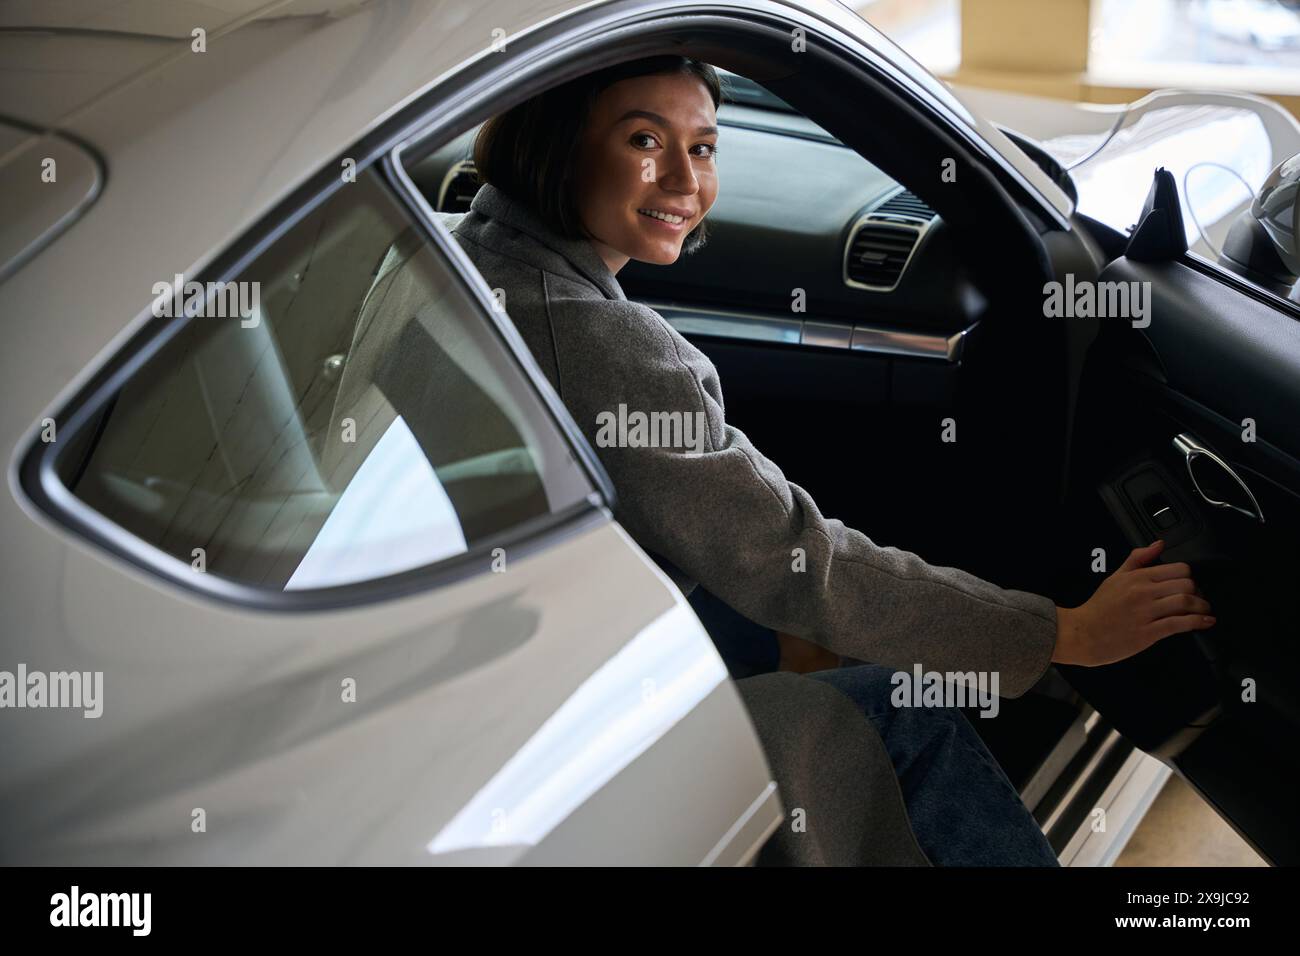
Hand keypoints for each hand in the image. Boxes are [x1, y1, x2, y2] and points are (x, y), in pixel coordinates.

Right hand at [1052, 539, 1214, 666]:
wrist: (1082, 634)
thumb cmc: (1098, 609)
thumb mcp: (1114, 577)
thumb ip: (1137, 559)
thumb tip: (1158, 544)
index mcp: (1136, 577)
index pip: (1178, 568)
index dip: (1189, 576)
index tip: (1190, 584)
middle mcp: (1142, 592)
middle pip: (1187, 584)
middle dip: (1199, 592)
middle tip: (1198, 598)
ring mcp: (1146, 612)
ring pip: (1186, 602)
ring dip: (1202, 607)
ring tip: (1204, 611)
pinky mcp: (1148, 633)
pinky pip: (1180, 624)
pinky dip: (1198, 622)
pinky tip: (1205, 622)